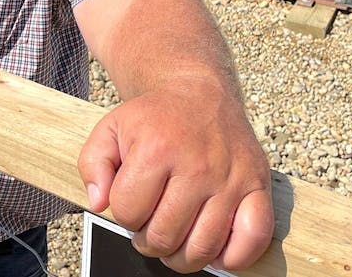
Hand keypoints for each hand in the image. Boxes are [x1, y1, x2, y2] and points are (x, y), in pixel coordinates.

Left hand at [78, 79, 273, 273]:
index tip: (131, 201)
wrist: (199, 94)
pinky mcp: (258, 186)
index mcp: (157, 149)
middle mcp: (197, 166)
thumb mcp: (110, 129)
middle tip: (150, 226)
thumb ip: (93, 165)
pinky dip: (232, 258)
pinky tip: (214, 249)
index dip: (124, 214)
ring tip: (174, 240)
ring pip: (203, 248)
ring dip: (182, 256)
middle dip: (148, 240)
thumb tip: (98, 203)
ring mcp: (230, 179)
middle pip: (164, 237)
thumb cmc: (154, 118)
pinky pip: (252, 240)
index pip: (128, 213)